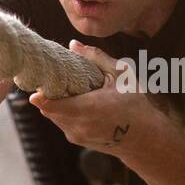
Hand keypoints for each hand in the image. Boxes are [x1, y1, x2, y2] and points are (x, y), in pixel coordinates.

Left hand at [29, 41, 152, 153]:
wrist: (144, 138)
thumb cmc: (135, 103)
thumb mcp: (120, 74)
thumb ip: (95, 57)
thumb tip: (72, 44)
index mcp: (86, 108)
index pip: (46, 104)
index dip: (39, 90)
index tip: (42, 77)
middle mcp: (77, 125)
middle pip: (46, 107)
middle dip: (49, 93)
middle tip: (57, 78)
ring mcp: (76, 135)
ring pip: (52, 115)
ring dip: (57, 102)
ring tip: (71, 89)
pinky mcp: (77, 140)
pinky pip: (61, 122)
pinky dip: (65, 111)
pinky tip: (79, 102)